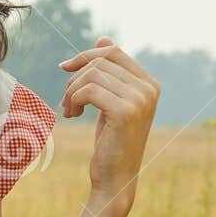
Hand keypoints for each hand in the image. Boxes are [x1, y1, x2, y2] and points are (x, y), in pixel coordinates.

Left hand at [58, 38, 159, 212]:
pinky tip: (72, 115)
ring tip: (69, 110)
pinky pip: (88, 90)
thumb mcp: (110, 102)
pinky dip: (73, 100)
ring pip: (92, 75)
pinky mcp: (126, 111)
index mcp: (149, 83)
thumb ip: (110, 73)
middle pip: (100, 61)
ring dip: (72, 91)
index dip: (86, 55)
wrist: (115, 178)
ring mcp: (140, 99)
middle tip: (66, 101)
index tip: (65, 69)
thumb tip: (103, 38)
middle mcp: (149, 88)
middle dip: (76, 77)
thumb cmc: (111, 142)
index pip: (113, 51)